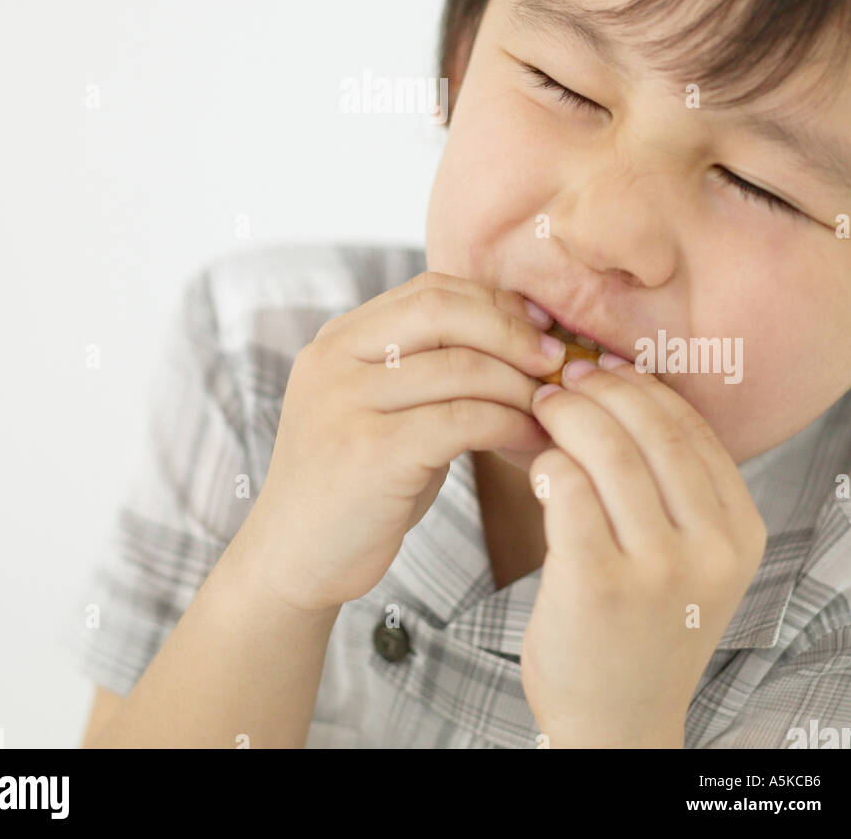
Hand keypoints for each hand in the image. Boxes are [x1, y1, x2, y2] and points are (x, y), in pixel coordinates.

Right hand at [243, 272, 563, 613]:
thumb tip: (521, 335)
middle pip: (442, 311)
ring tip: (553, 407)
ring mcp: (346, 402)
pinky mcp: (369, 452)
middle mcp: (334, 359)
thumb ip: (426, 367)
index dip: (493, 301)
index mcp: (337, 338)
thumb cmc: (356, 486)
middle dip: (511, 330)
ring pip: (459, 367)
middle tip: (556, 359)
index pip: (428, 290)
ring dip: (520, 385)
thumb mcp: (380, 410)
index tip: (540, 325)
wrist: (295, 561)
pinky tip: (530, 439)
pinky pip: (461, 420)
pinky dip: (508, 425)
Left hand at [520, 354, 767, 748]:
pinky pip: (569, 487)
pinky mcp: (599, 583)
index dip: (640, 385)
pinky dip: (547, 462)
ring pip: (607, 451)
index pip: (691, 427)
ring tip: (542, 410)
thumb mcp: (687, 556)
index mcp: (740, 532)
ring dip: (566, 416)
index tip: (601, 367)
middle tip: (561, 380)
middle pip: (651, 428)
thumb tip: (618, 380)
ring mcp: (659, 569)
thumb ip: (672, 485)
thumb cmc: (640, 625)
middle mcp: (711, 549)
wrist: (615, 723)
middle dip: (599, 389)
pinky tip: (537, 467)